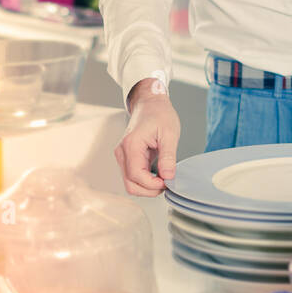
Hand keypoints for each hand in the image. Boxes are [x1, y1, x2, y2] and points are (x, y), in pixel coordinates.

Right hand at [114, 78, 180, 195]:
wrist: (150, 103)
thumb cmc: (159, 114)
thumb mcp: (169, 134)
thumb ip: (168, 157)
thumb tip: (168, 176)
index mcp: (131, 144)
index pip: (136, 175)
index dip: (152, 185)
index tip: (167, 182)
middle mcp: (122, 151)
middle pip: (130, 184)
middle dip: (149, 189)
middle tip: (167, 183)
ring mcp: (122, 155)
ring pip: (130, 183)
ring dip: (146, 186)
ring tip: (163, 178)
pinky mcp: (126, 157)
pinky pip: (132, 176)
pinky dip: (144, 181)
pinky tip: (157, 175)